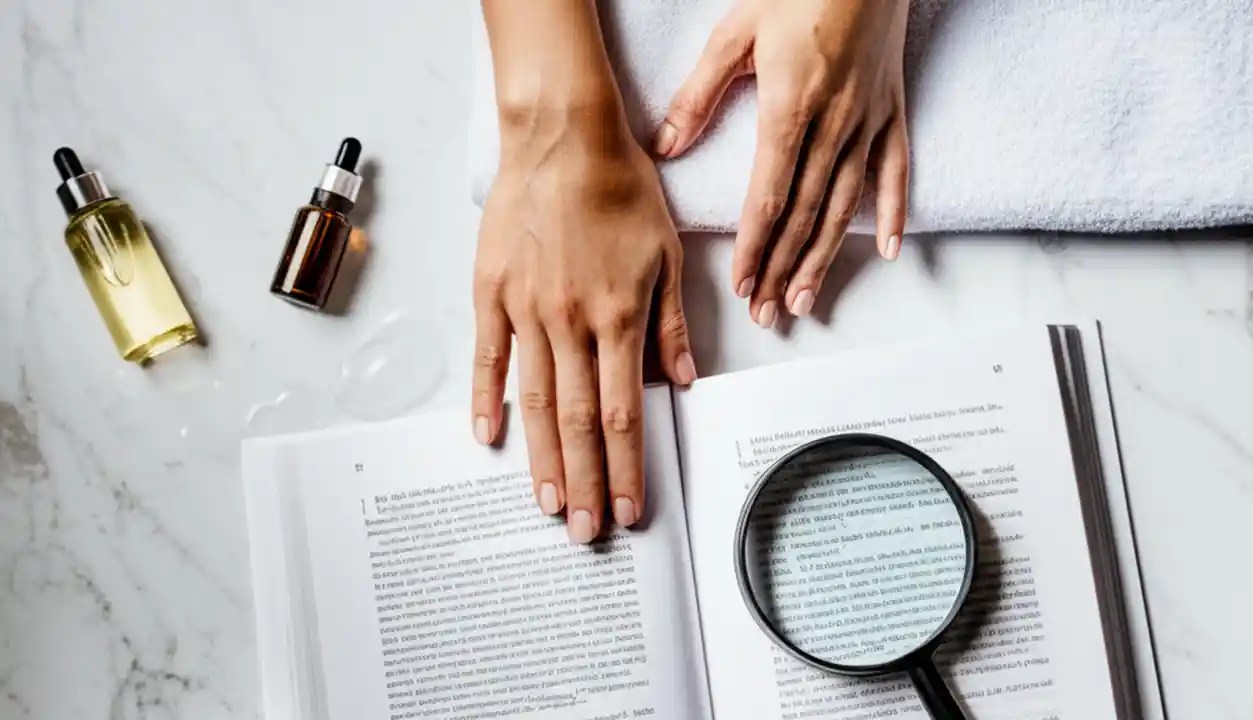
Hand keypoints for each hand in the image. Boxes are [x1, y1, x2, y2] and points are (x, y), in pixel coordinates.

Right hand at [472, 103, 694, 543]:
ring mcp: (526, 310)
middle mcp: (571, 323)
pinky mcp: (492, 292)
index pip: (623, 414)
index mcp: (619, 318)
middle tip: (587, 533)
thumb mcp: (666, 255)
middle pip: (577, 423)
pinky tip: (489, 439)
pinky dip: (488, 400)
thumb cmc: (621, 190)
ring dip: (542, 460)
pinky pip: (488, 357)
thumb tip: (682, 381)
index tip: (632, 510)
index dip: (629, 469)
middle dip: (587, 484)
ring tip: (550, 504)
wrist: (561, 137)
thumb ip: (672, 323)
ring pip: (534, 401)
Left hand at [654, 0, 910, 325]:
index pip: (768, 197)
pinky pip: (896, 172)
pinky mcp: (892, 112)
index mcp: (791, 109)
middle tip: (766, 313)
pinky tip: (889, 250)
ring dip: (825, 258)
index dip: (755, 247)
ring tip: (805, 298)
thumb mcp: (734, 33)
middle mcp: (834, 125)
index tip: (741, 284)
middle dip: (782, 269)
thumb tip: (665, 146)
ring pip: (845, 205)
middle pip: (805, 214)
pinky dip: (892, 212)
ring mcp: (868, 122)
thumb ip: (698, 95)